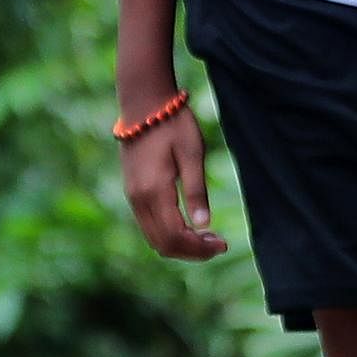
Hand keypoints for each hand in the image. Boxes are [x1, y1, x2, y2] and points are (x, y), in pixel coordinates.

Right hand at [121, 104, 224, 261]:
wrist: (143, 104)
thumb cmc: (173, 125)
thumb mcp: (192, 154)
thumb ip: (197, 191)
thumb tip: (205, 225)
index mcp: (154, 191)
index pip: (175, 236)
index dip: (199, 248)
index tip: (223, 243)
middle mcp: (138, 199)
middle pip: (162, 244)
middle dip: (192, 252)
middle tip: (218, 243)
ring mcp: (132, 197)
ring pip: (154, 238)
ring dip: (181, 245)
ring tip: (207, 237)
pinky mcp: (132, 192)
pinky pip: (149, 226)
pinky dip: (169, 234)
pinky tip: (189, 225)